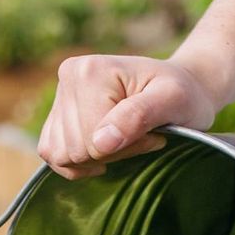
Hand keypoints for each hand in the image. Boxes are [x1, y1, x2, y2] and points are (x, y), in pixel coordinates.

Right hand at [36, 55, 221, 179]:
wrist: (180, 86)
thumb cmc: (182, 95)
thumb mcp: (173, 101)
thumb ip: (138, 117)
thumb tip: (101, 142)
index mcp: (91, 71)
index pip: (91, 140)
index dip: (124, 148)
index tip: (152, 133)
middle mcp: (69, 76)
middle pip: (75, 149)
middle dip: (111, 154)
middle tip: (141, 136)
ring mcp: (61, 93)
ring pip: (61, 155)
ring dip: (96, 159)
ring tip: (125, 139)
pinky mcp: (58, 112)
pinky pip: (51, 153)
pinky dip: (76, 163)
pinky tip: (102, 151)